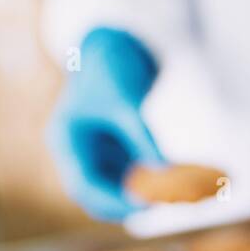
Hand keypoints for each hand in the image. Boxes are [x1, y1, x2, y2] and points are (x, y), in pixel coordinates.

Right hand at [47, 27, 161, 220]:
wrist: (115, 45)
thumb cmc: (113, 66)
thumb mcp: (126, 99)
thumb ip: (142, 137)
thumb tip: (164, 173)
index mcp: (67, 140)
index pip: (84, 185)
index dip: (114, 200)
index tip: (146, 205)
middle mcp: (78, 153)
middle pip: (97, 197)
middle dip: (129, 204)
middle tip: (167, 204)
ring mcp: (96, 156)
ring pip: (117, 191)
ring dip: (145, 196)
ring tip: (180, 193)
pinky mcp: (115, 154)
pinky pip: (134, 178)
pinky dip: (154, 183)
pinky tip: (182, 182)